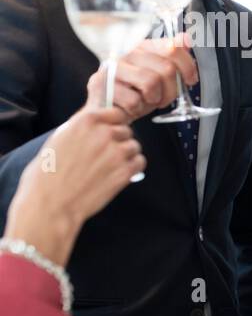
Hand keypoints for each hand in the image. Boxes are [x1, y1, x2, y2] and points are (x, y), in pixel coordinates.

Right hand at [3, 105, 144, 266]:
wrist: (50, 203)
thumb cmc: (47, 173)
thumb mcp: (60, 138)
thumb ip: (81, 126)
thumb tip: (96, 118)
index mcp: (86, 121)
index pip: (115, 112)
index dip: (113, 123)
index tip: (109, 130)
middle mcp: (104, 133)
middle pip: (125, 130)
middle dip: (118, 141)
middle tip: (104, 155)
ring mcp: (116, 152)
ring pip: (134, 146)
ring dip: (126, 155)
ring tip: (109, 166)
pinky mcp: (125, 171)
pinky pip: (139, 162)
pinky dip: (132, 168)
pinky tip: (117, 174)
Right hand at [85, 32, 195, 121]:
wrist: (109, 110)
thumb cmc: (136, 92)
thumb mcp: (159, 75)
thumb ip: (173, 57)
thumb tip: (185, 39)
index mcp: (143, 47)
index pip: (173, 48)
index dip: (188, 67)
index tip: (190, 80)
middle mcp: (127, 52)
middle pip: (166, 68)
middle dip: (172, 90)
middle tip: (164, 98)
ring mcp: (112, 67)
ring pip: (151, 82)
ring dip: (156, 99)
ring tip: (149, 101)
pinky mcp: (101, 84)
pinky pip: (134, 100)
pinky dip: (138, 108)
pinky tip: (132, 106)